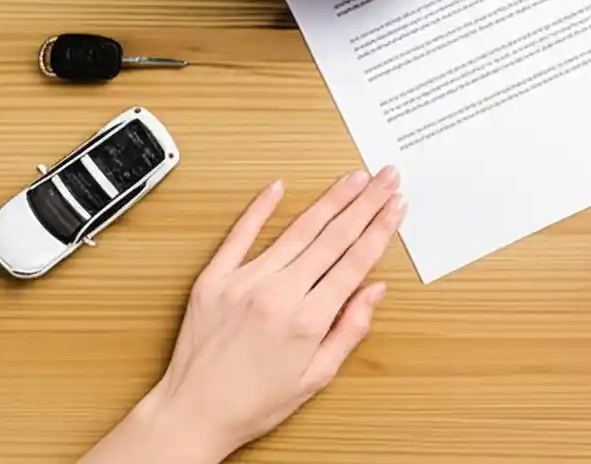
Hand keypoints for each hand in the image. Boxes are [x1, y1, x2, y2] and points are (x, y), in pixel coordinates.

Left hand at [81, 170, 404, 463]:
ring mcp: (243, 282)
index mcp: (307, 320)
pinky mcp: (214, 279)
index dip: (380, 228)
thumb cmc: (254, 402)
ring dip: (330, 200)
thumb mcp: (317, 377)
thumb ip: (350, 330)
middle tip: (385, 178)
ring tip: (352, 179)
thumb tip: (375, 291)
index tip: (396, 205)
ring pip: (296, 231)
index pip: (355, 261)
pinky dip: (259, 209)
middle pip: (333, 237)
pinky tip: (278, 187)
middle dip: (365, 203)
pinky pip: (240, 235)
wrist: (194, 413)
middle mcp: (277, 294)